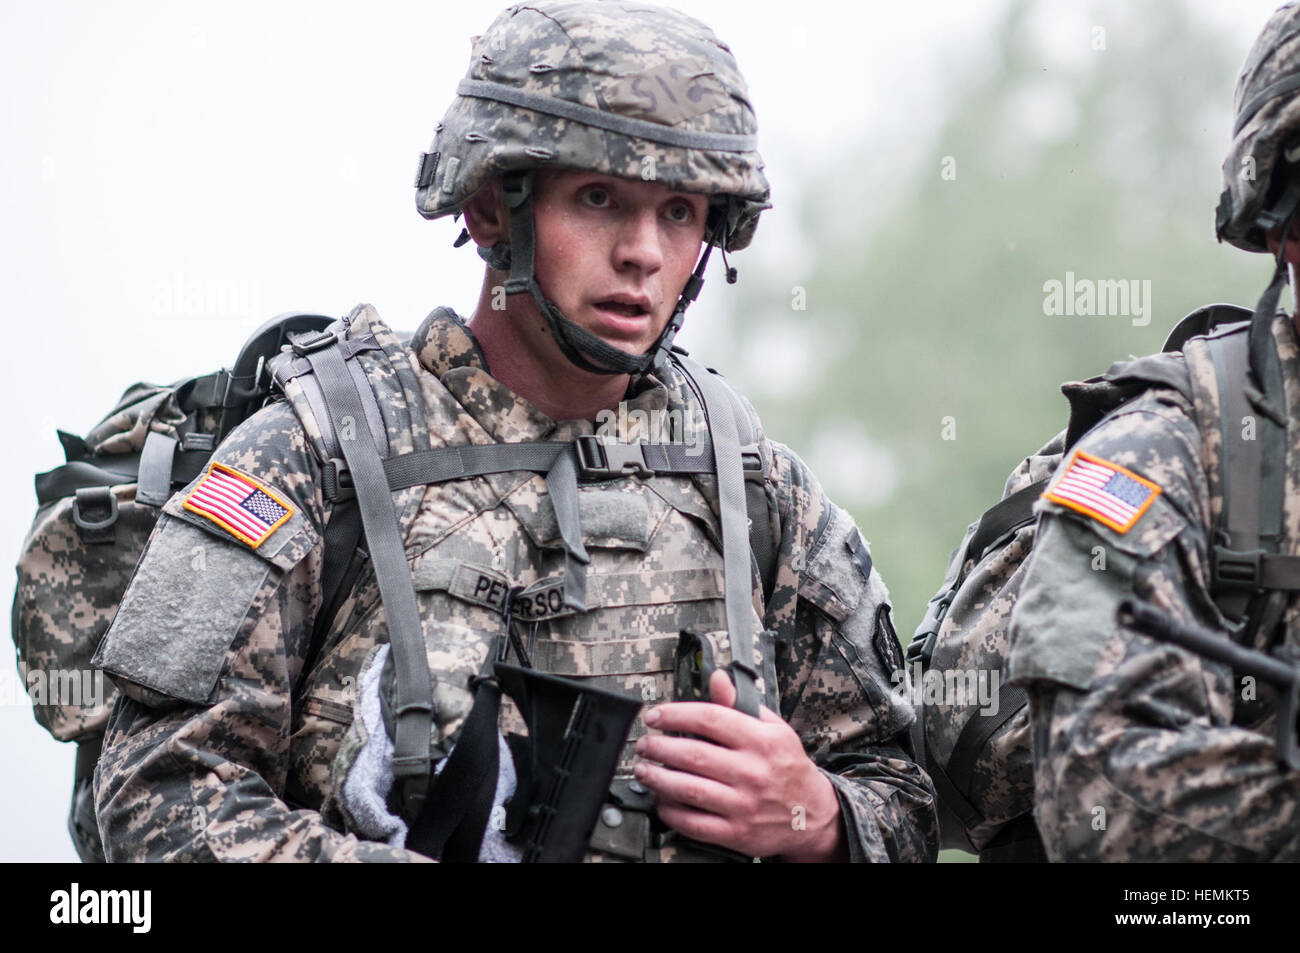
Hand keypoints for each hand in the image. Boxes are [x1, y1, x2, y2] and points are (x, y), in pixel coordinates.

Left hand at [633, 669, 846, 861]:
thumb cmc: (787, 766)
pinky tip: (661, 800)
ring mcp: (743, 804)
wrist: (812, 814)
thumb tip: (717, 677)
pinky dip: (671, 811)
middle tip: (644, 744)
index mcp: (761, 740)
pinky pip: (694, 823)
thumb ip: (739, 703)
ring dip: (658, 778)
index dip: (675, 714)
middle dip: (659, 747)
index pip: (710, 719)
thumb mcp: (773, 728)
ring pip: (689, 789)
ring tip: (643, 770)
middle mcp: (752, 772)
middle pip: (693, 754)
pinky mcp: (736, 833)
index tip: (655, 716)